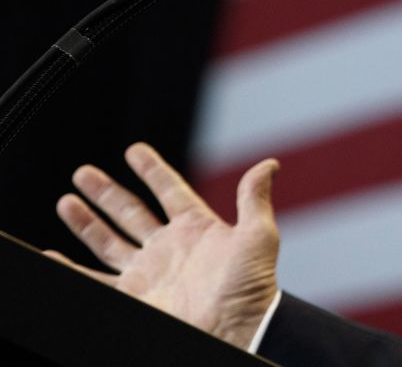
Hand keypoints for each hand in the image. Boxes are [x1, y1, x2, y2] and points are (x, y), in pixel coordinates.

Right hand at [47, 142, 281, 349]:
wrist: (235, 330)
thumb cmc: (252, 287)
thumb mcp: (258, 236)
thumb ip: (254, 199)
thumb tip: (269, 163)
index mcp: (197, 227)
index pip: (170, 191)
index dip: (152, 170)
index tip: (135, 150)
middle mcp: (168, 247)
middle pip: (130, 213)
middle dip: (106, 193)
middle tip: (82, 173)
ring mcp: (148, 272)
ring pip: (107, 243)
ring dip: (86, 223)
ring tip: (66, 201)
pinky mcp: (133, 296)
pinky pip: (94, 281)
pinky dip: (70, 269)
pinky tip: (53, 255)